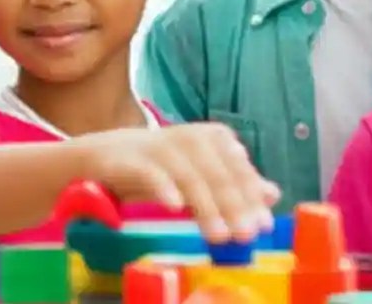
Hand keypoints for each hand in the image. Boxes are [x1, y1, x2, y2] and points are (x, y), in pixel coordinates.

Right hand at [76, 123, 279, 242]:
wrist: (99, 157)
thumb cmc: (157, 168)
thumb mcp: (198, 175)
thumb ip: (232, 183)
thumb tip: (272, 193)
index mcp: (207, 137)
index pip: (236, 164)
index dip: (251, 194)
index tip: (263, 225)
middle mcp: (184, 136)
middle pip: (215, 170)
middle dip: (233, 204)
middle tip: (245, 235)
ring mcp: (154, 146)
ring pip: (187, 173)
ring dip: (205, 205)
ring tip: (218, 235)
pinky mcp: (126, 159)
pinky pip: (148, 171)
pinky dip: (163, 186)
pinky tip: (175, 206)